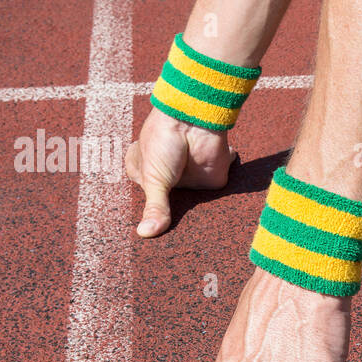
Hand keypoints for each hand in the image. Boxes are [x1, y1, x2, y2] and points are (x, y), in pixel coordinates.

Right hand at [125, 107, 237, 236]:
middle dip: (174, 219)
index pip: (147, 199)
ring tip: (194, 236)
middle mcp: (168, 177)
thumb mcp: (152, 177)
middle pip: (171, 206)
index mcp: (144, 171)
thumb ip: (154, 207)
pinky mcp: (213, 180)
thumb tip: (144, 234)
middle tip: (175, 244)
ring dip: (196, 215)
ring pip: (194, 206)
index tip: (149, 234)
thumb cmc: (163, 139)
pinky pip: (215, 200)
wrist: (194, 117)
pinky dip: (217, 204)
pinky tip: (213, 219)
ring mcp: (190, 179)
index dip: (150, 213)